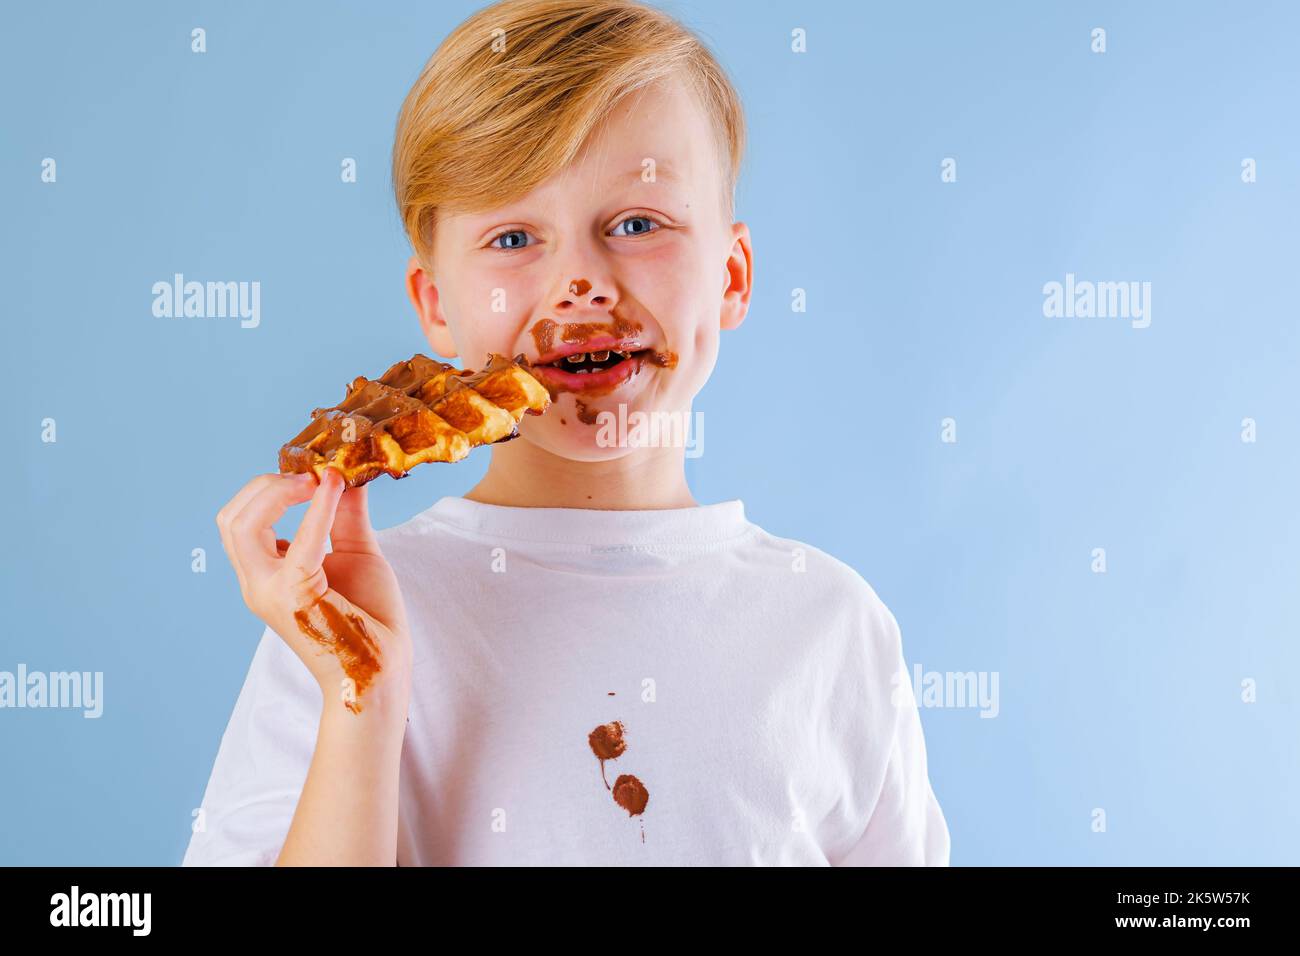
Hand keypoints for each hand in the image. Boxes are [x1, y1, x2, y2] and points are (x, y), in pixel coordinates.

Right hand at [215, 469, 412, 716]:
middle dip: (265, 485)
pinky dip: (316, 509)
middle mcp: (259, 584)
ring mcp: (271, 592)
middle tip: (308, 474)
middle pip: (231, 519)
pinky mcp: (296, 596)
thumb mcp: (356, 552)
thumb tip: (345, 472)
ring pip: (241, 526)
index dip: (270, 489)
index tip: (311, 472)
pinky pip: (299, 542)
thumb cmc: (370, 618)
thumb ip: (346, 514)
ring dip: (278, 492)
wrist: (382, 668)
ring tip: (317, 480)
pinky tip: (336, 488)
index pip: (241, 521)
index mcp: (267, 575)